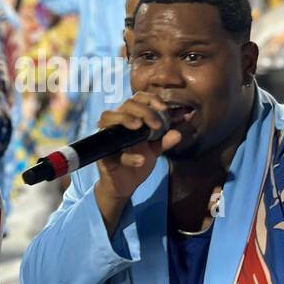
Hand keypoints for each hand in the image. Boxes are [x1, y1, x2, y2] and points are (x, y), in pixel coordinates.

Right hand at [92, 91, 181, 230]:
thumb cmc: (138, 161)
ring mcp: (106, 136)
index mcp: (130, 117)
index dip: (150, 99)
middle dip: (144, 111)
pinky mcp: (102, 153)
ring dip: (125, 119)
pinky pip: (112, 150)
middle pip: (126, 104)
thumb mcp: (155, 150)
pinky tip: (141, 160)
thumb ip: (166, 139)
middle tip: (157, 125)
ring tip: (139, 127)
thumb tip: (181, 129)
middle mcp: (116, 122)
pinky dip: (128, 156)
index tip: (164, 108)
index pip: (138, 98)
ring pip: (108, 116)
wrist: (126, 185)